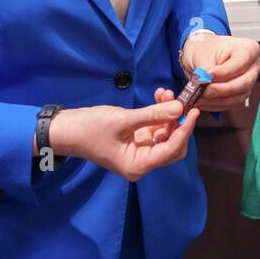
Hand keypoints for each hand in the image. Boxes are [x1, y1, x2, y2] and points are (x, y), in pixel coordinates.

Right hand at [62, 96, 199, 181]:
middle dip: (178, 122)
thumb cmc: (89, 128)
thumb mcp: (122, 120)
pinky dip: (158, 114)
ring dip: (168, 114)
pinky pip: (155, 128)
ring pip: (165, 134)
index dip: (185, 131)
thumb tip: (179, 108)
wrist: (65, 130)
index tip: (194, 112)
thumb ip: (152, 115)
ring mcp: (139, 151)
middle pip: (172, 145)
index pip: (171, 150)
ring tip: (164, 93)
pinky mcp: (135, 140)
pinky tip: (159, 97)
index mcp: (138, 165)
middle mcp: (141, 162)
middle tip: (179, 100)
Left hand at [180, 33, 259, 110]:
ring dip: (216, 100)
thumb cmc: (206, 49)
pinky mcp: (241, 94)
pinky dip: (215, 104)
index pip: (240, 64)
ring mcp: (249, 82)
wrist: (203, 55)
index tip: (207, 76)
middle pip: (243, 83)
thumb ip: (205, 70)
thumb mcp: (202, 54)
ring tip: (199, 96)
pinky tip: (203, 101)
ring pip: (238, 97)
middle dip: (220, 89)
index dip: (223, 73)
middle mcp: (253, 66)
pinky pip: (231, 104)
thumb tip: (204, 84)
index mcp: (248, 49)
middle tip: (203, 90)